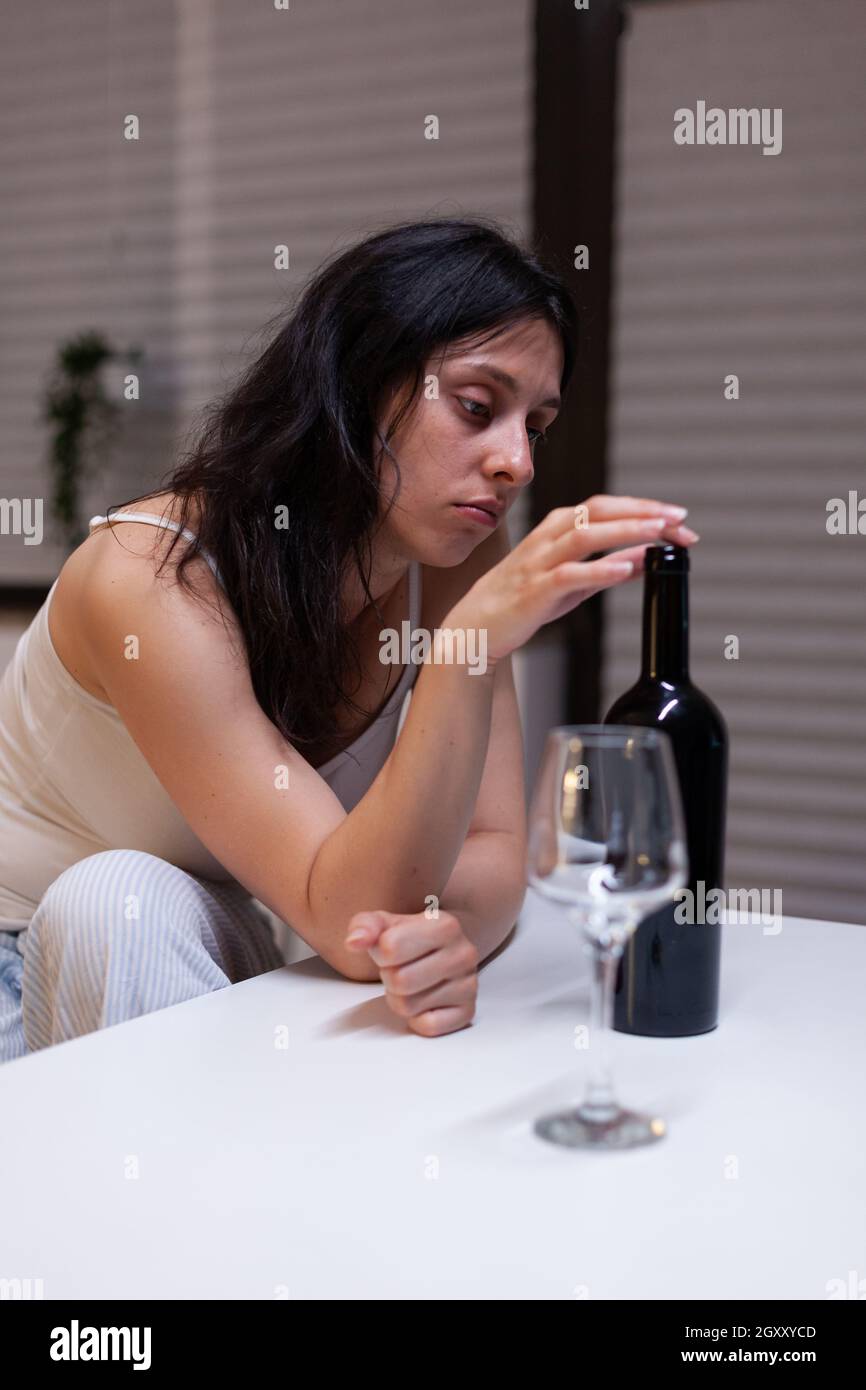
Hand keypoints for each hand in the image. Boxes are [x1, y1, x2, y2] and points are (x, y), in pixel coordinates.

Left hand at [345, 908, 478, 1036]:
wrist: (444, 950)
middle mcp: (464, 953)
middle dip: (390, 978)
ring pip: (409, 1006)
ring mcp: (469, 985)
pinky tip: (425, 1001)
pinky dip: (418, 1019)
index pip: (390, 948)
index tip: (393, 949)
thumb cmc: (409, 938)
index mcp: (445, 925)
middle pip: (399, 981)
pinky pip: (428, 1026)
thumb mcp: (385, 924)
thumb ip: (365, 926)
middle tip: (402, 969)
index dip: (381, 953)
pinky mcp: (467, 1012)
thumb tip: (355, 941)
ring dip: (401, 999)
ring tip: (413, 984)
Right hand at [445, 494, 698, 664]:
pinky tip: (624, 571)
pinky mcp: (535, 589)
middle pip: (600, 511)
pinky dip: (598, 570)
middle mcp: (550, 537)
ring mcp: (541, 561)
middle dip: (642, 512)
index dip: (645, 509)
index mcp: (559, 527)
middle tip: (679, 519)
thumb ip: (611, 564)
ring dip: (625, 531)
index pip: (608, 507)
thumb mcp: (575, 578)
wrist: (478, 626)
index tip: (679, 520)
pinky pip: (569, 574)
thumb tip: (649, 556)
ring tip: (658, 534)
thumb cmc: (524, 598)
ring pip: (586, 535)